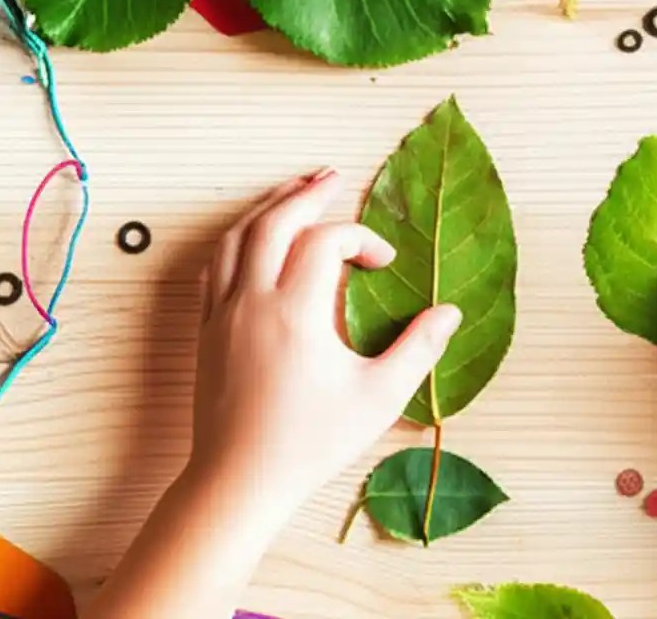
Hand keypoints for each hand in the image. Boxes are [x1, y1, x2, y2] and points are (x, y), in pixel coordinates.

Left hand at [191, 168, 460, 515]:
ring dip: (268, 208)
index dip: (361, 238)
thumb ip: (418, 349)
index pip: (325, 241)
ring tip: (295, 191)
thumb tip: (450, 312)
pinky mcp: (206, 330)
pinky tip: (254, 239)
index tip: (385, 263)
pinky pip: (215, 266)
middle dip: (306, 194)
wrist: (240, 480)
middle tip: (334, 177)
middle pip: (273, 222)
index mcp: (296, 312)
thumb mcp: (379, 398)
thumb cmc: (312, 443)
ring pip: (236, 237)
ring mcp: (222, 314)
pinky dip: (238, 239)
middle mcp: (252, 302)